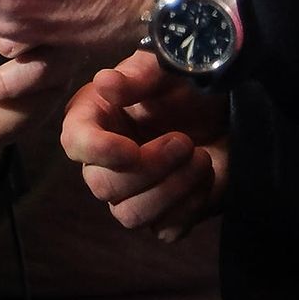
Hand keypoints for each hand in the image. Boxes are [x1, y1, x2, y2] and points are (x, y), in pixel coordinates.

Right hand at [62, 48, 228, 240]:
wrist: (223, 112)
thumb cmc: (183, 85)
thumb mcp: (163, 69)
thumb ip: (135, 77)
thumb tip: (105, 82)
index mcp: (92, 120)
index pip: (75, 143)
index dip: (99, 151)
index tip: (131, 148)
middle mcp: (103, 162)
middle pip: (104, 186)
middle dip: (150, 168)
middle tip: (185, 142)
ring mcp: (131, 193)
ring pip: (131, 215)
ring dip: (172, 190)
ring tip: (201, 159)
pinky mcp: (162, 215)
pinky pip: (165, 230)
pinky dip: (189, 207)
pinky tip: (205, 178)